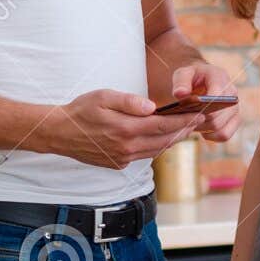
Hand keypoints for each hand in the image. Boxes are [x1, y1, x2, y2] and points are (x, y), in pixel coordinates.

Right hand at [49, 89, 201, 168]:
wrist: (59, 133)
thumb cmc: (81, 110)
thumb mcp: (103, 97)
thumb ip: (129, 101)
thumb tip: (152, 106)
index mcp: (125, 129)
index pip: (163, 125)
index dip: (184, 120)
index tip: (199, 114)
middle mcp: (127, 147)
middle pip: (164, 140)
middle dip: (184, 130)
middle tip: (199, 121)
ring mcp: (123, 158)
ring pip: (156, 150)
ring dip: (172, 140)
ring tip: (185, 129)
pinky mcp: (119, 163)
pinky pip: (144, 155)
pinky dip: (156, 146)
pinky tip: (162, 138)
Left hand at [171, 63, 241, 143]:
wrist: (199, 82)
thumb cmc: (191, 77)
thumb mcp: (182, 73)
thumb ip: (180, 82)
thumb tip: (180, 94)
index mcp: (219, 77)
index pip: (217, 95)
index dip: (205, 105)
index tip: (191, 109)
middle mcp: (232, 93)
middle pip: (216, 116)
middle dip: (198, 119)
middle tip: (186, 116)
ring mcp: (235, 108)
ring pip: (219, 127)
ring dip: (202, 128)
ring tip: (193, 121)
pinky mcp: (235, 121)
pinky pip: (224, 135)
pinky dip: (211, 136)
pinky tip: (202, 130)